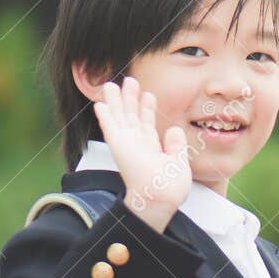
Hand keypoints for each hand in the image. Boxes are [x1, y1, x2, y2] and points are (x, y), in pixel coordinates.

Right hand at [92, 76, 189, 232]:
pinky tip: (99, 104)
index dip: (147, 107)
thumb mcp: (179, 161)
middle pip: (131, 116)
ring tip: (111, 84)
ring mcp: (127, 145)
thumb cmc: (170, 187)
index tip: (148, 94)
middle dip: (130, 98)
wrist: (161, 197)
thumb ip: (176, 144)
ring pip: (119, 117)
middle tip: (129, 80)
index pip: (147, 123)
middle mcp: (137, 144)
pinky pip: (110, 128)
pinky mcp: (119, 146)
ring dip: (115, 101)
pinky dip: (105, 116)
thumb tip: (173, 129)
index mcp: (151, 148)